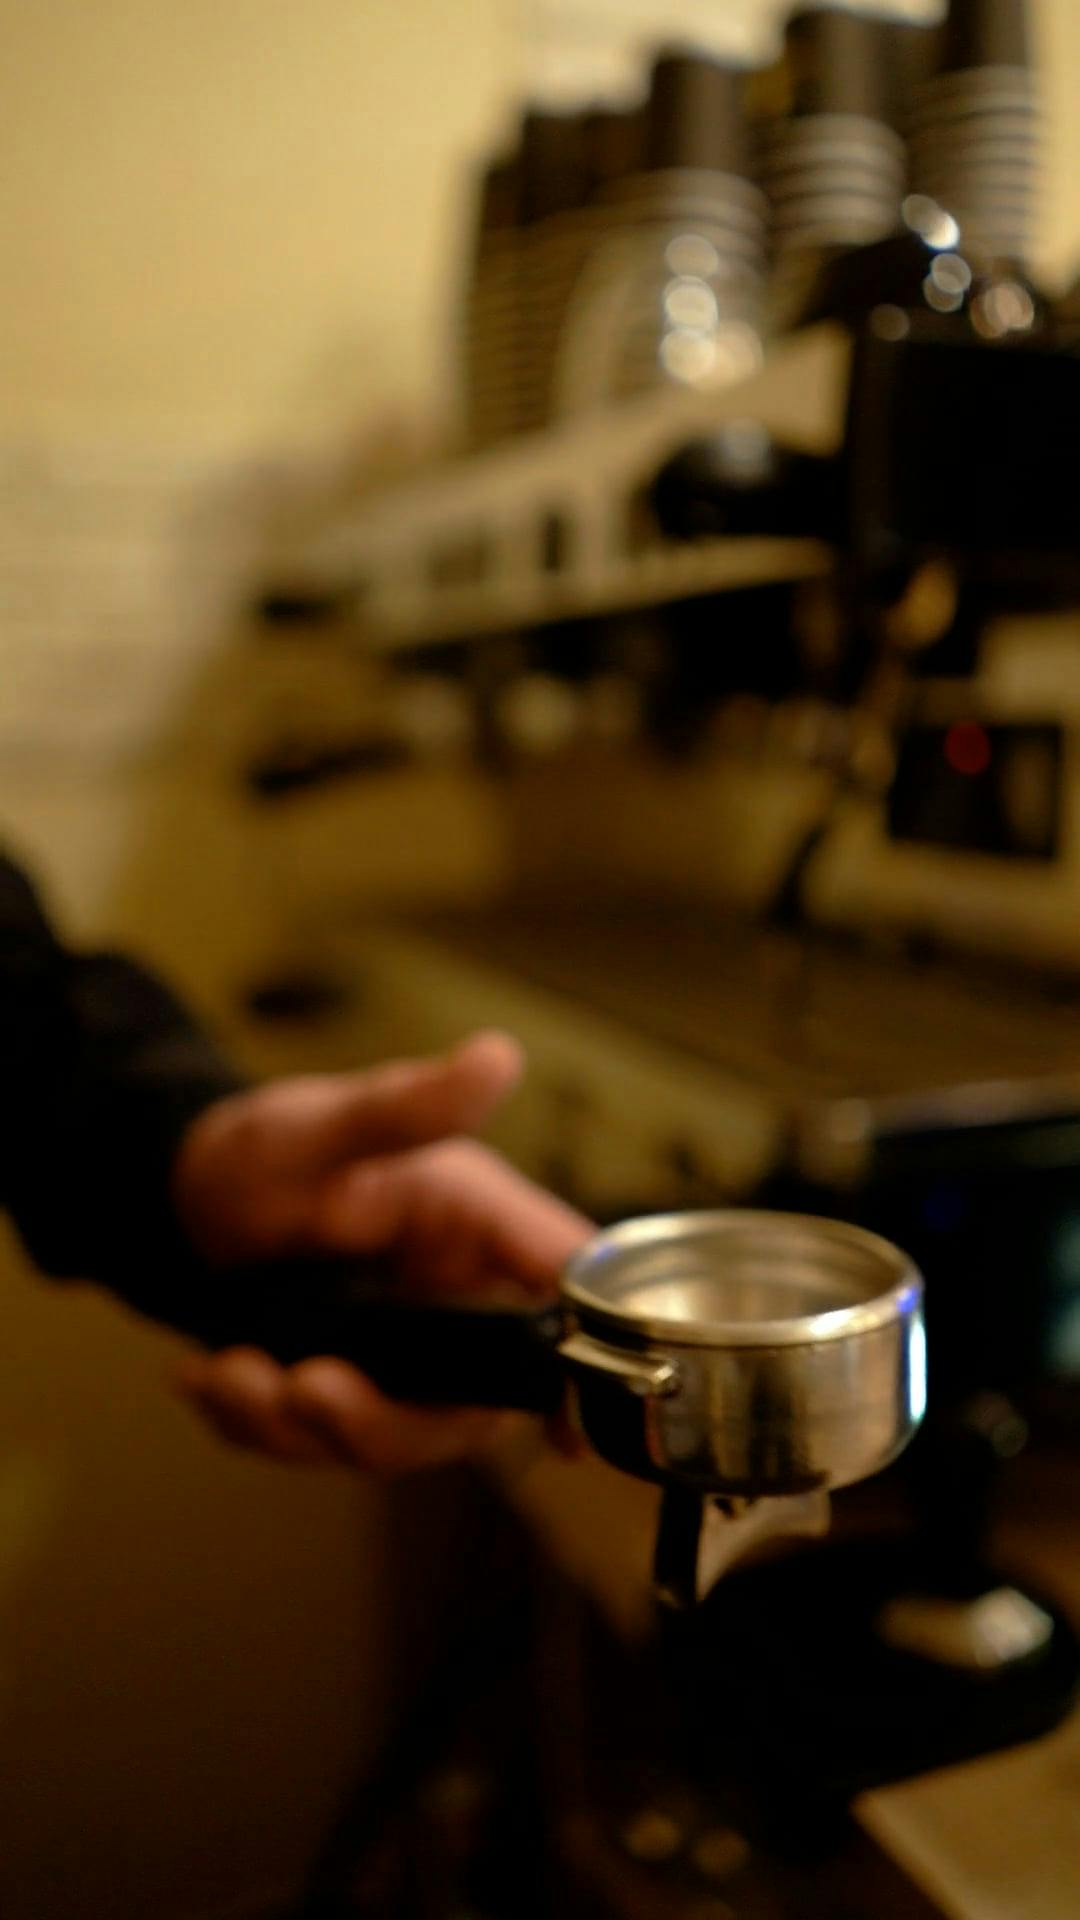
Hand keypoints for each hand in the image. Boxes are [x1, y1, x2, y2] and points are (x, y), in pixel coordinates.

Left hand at [170, 1031, 592, 1473]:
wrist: (183, 1201)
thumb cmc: (269, 1149)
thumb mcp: (322, 1124)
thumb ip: (405, 1108)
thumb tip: (495, 1057)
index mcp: (477, 1224)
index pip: (564, 1291)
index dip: (587, 1364)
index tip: (569, 1437)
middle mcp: (458, 1302)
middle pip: (476, 1405)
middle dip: (384, 1420)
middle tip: (302, 1389)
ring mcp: (409, 1361)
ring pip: (394, 1439)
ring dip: (302, 1427)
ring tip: (227, 1373)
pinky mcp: (353, 1397)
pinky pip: (320, 1445)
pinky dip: (256, 1425)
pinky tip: (206, 1377)